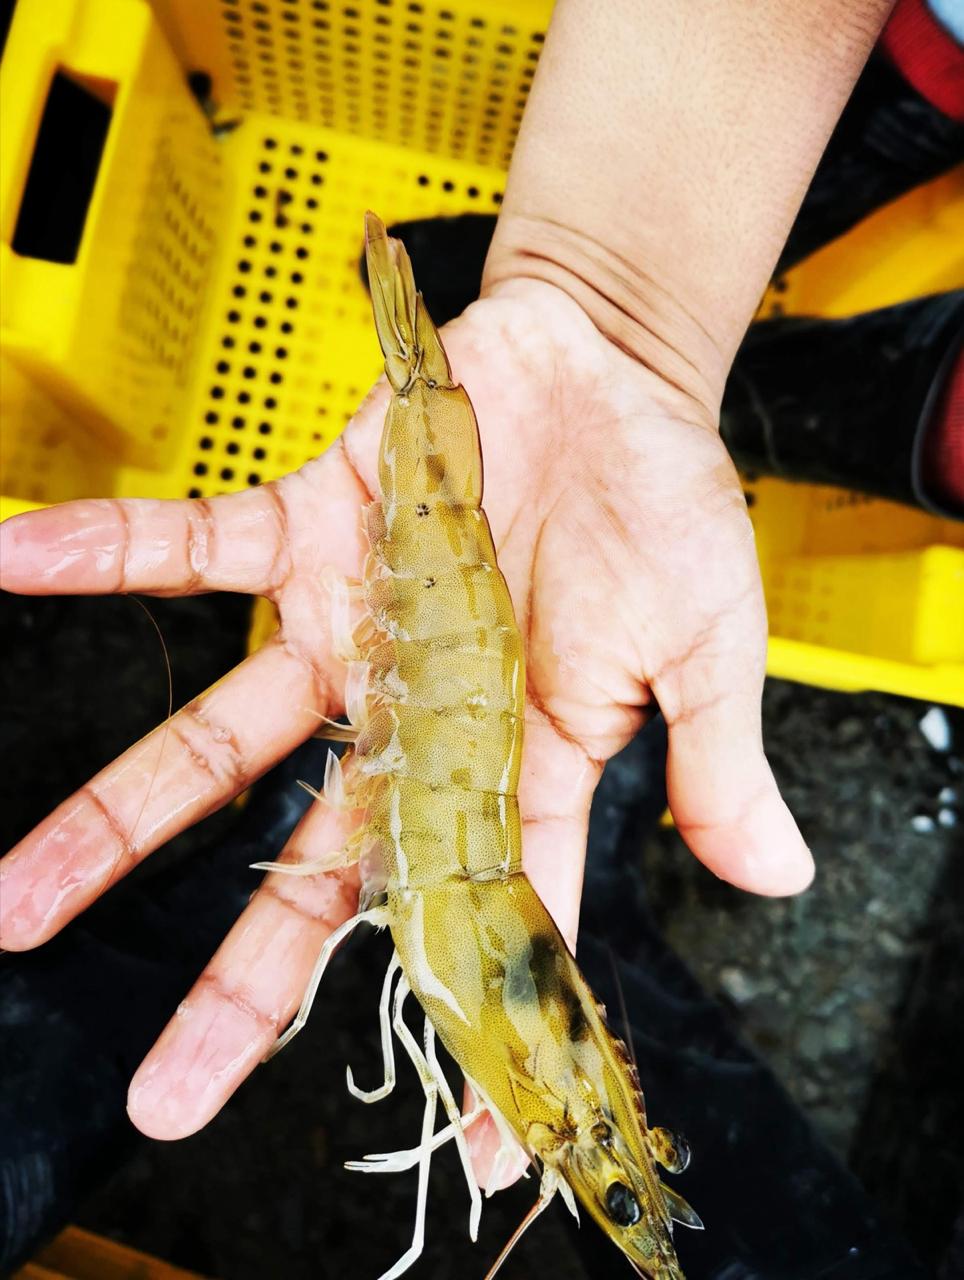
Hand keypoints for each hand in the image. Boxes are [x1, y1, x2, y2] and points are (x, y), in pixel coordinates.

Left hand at [0, 279, 811, 1158]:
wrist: (603, 373)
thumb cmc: (664, 504)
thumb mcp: (709, 643)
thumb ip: (717, 761)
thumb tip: (777, 877)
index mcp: (514, 756)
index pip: (489, 913)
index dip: (484, 1022)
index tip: (481, 1142)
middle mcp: (411, 714)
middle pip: (316, 870)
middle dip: (243, 984)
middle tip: (169, 1094)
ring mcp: (345, 628)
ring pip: (218, 745)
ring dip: (114, 820)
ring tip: (15, 904)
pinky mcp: (303, 526)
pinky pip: (185, 545)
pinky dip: (99, 552)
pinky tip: (9, 561)